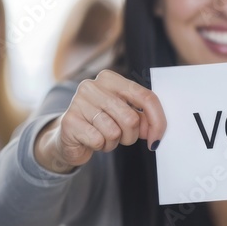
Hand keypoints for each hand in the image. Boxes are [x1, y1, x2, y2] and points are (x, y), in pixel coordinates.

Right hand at [36, 69, 166, 172]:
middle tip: (122, 138)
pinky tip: (91, 140)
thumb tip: (155, 130)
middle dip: (131, 136)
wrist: (69, 137)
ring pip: (114, 132)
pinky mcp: (69, 121)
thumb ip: (142, 119)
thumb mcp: (125, 117)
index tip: (157, 138)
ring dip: (113, 142)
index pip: (145, 97)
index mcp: (111, 79)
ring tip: (103, 136)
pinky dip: (100, 146)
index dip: (157, 120)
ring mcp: (78, 101)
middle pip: (131, 118)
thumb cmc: (102, 124)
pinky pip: (98, 140)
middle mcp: (92, 86)